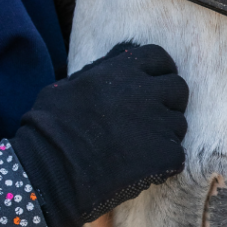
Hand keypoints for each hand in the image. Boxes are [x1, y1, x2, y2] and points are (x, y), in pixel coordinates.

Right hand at [10, 43, 188, 226]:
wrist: (47, 171)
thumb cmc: (50, 127)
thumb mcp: (72, 82)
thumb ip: (105, 68)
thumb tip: (123, 55)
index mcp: (121, 70)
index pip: (160, 58)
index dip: (158, 72)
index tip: (152, 86)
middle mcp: (143, 91)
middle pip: (178, 88)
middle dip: (168, 102)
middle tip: (150, 120)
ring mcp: (156, 123)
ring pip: (179, 124)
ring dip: (164, 135)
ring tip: (139, 149)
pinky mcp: (162, 156)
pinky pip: (176, 155)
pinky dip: (163, 165)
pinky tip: (141, 170)